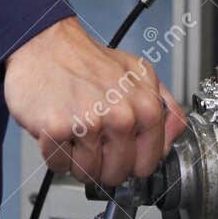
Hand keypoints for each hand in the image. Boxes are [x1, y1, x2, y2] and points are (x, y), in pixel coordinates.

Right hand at [4, 16, 185, 185]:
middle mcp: (121, 116)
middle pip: (117, 174)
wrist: (44, 45)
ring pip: (88, 174)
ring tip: (75, 132)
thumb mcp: (137, 72)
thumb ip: (163, 104)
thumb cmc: (87, 60)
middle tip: (93, 140)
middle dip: (103, 164)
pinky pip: (59, 166)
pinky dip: (55, 154)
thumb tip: (173, 134)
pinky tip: (58, 129)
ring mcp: (90, 123)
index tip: (121, 151)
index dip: (132, 161)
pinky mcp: (57, 129)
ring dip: (77, 160)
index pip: (148, 164)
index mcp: (146, 106)